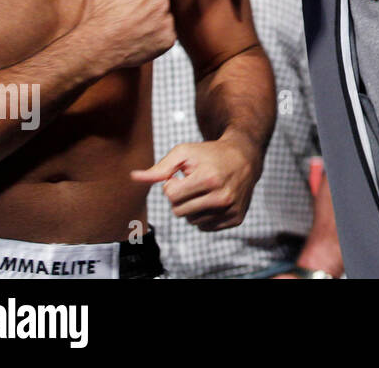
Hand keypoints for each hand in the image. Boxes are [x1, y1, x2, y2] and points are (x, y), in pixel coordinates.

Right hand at [76, 0, 174, 70]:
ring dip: (152, 21)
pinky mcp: (168, 40)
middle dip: (148, 4)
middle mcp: (162, 2)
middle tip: (129, 15)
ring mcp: (166, 22)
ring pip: (163, 17)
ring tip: (132, 29)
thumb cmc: (97, 16)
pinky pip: (165, 35)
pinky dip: (155, 37)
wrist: (96, 49)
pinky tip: (138, 40)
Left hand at [132, 135, 260, 231]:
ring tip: (204, 190)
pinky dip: (205, 215)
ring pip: (192, 221)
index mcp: (209, 179)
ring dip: (192, 207)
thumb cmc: (209, 154)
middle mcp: (222, 197)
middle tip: (193, 183)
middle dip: (180, 198)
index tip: (183, 176)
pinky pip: (206, 227)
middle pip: (179, 212)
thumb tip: (134, 177)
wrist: (245, 157)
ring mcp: (230, 209)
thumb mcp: (184, 152)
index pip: (171, 197)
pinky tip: (213, 199)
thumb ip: (159, 168)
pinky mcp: (236, 218)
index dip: (172, 185)